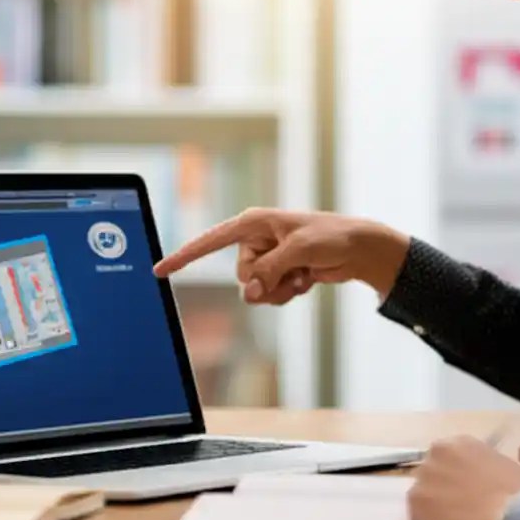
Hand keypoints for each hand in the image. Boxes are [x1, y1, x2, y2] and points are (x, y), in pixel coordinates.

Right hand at [153, 208, 411, 303]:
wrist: (359, 249)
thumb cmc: (332, 237)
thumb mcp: (299, 251)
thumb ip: (270, 270)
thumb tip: (248, 291)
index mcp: (253, 223)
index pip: (210, 241)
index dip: (184, 257)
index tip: (159, 271)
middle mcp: (255, 240)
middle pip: (240, 275)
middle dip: (265, 280)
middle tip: (292, 270)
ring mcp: (267, 258)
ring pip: (253, 289)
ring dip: (279, 289)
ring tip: (303, 274)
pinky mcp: (279, 273)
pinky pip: (269, 295)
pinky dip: (287, 293)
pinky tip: (307, 279)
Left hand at [407, 436, 519, 519]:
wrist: (512, 515)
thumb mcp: (508, 467)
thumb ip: (487, 469)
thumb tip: (486, 481)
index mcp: (460, 442)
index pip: (449, 457)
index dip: (458, 475)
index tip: (468, 489)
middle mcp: (436, 452)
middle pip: (432, 472)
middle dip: (442, 486)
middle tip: (460, 505)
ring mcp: (423, 477)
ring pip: (423, 493)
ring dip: (434, 505)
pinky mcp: (415, 503)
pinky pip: (418, 515)